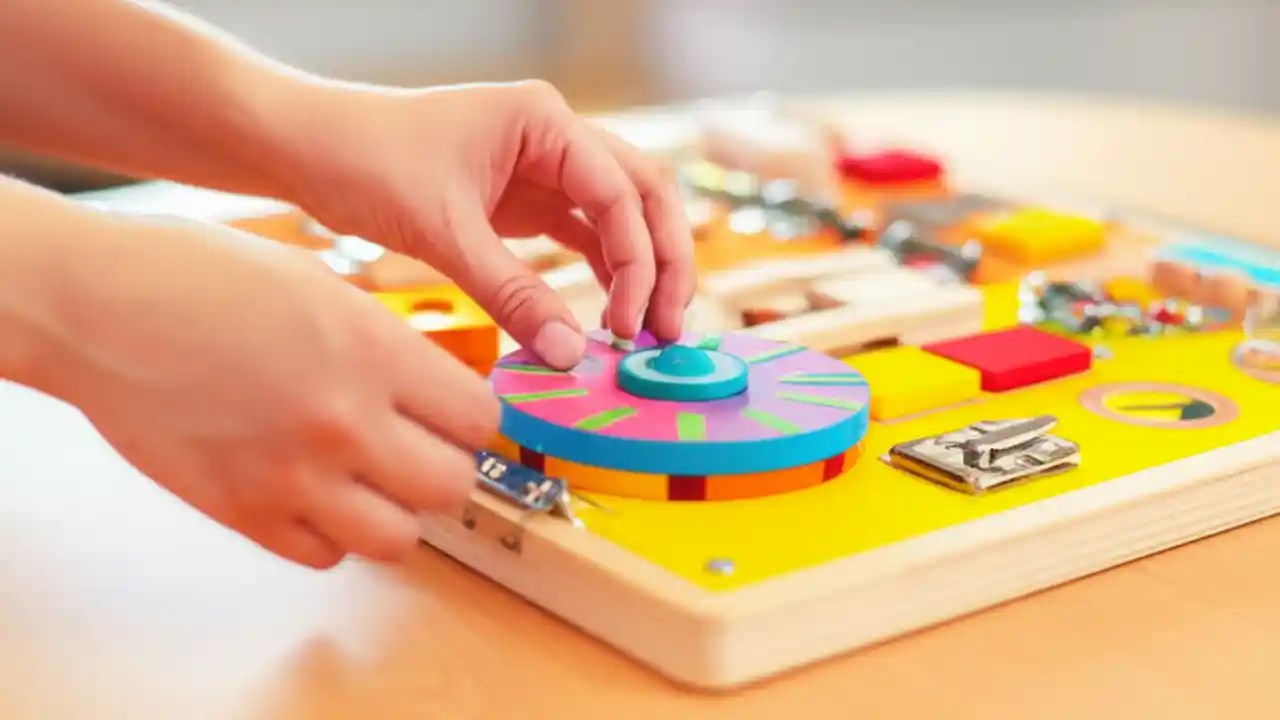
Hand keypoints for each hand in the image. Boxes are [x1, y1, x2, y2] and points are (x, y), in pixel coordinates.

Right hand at [53, 216, 496, 568]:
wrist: (99, 307)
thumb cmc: (205, 279)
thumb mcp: (324, 287)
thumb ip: (390, 347)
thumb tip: (439, 394)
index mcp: (373, 351)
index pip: (479, 418)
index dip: (471, 419)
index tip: (453, 414)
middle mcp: (343, 421)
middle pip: (453, 486)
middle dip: (444, 469)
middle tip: (417, 450)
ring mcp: (292, 475)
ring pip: (399, 540)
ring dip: (394, 513)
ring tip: (369, 481)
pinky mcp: (243, 513)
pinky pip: (326, 556)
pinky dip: (331, 534)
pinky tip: (313, 493)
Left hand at [278, 79, 695, 368]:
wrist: (307, 147)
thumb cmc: (365, 161)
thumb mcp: (443, 231)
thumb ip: (511, 293)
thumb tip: (569, 355)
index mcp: (544, 120)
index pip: (621, 192)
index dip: (638, 261)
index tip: (628, 324)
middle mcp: (555, 137)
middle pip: (644, 196)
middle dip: (664, 262)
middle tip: (668, 330)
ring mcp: (544, 167)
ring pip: (621, 217)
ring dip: (640, 270)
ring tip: (646, 334)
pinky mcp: (525, 200)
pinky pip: (583, 235)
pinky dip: (602, 273)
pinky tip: (608, 316)